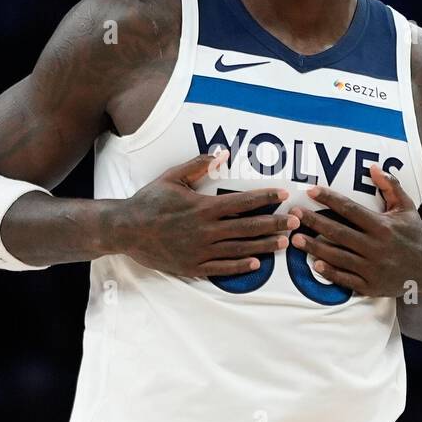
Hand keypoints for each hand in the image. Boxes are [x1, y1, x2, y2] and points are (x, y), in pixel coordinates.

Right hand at [110, 150, 299, 277]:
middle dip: (275, 223)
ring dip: (265, 245)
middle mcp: (206, 230)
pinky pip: (222, 268)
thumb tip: (223, 153)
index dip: (265, 198)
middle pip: (249, 227)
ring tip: (284, 243)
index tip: (283, 195)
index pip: (243, 202)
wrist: (126, 229)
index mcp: (204, 207)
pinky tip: (257, 264)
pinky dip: (241, 267)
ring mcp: (201, 250)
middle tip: (296, 222)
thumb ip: (199, 165)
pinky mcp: (193, 266)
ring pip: (241, 249)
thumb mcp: (172, 178)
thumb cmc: (149, 201)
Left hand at [291, 163, 421, 297]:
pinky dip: (330, 272)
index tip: (311, 191)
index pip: (350, 209)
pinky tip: (314, 264)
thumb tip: (373, 167)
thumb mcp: (407, 208)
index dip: (329, 199)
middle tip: (294, 214)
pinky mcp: (371, 285)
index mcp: (383, 226)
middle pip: (338, 232)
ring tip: (295, 239)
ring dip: (314, 247)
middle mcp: (376, 247)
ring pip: (338, 256)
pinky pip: (346, 279)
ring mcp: (372, 268)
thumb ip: (391, 187)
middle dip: (314, 222)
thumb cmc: (414, 235)